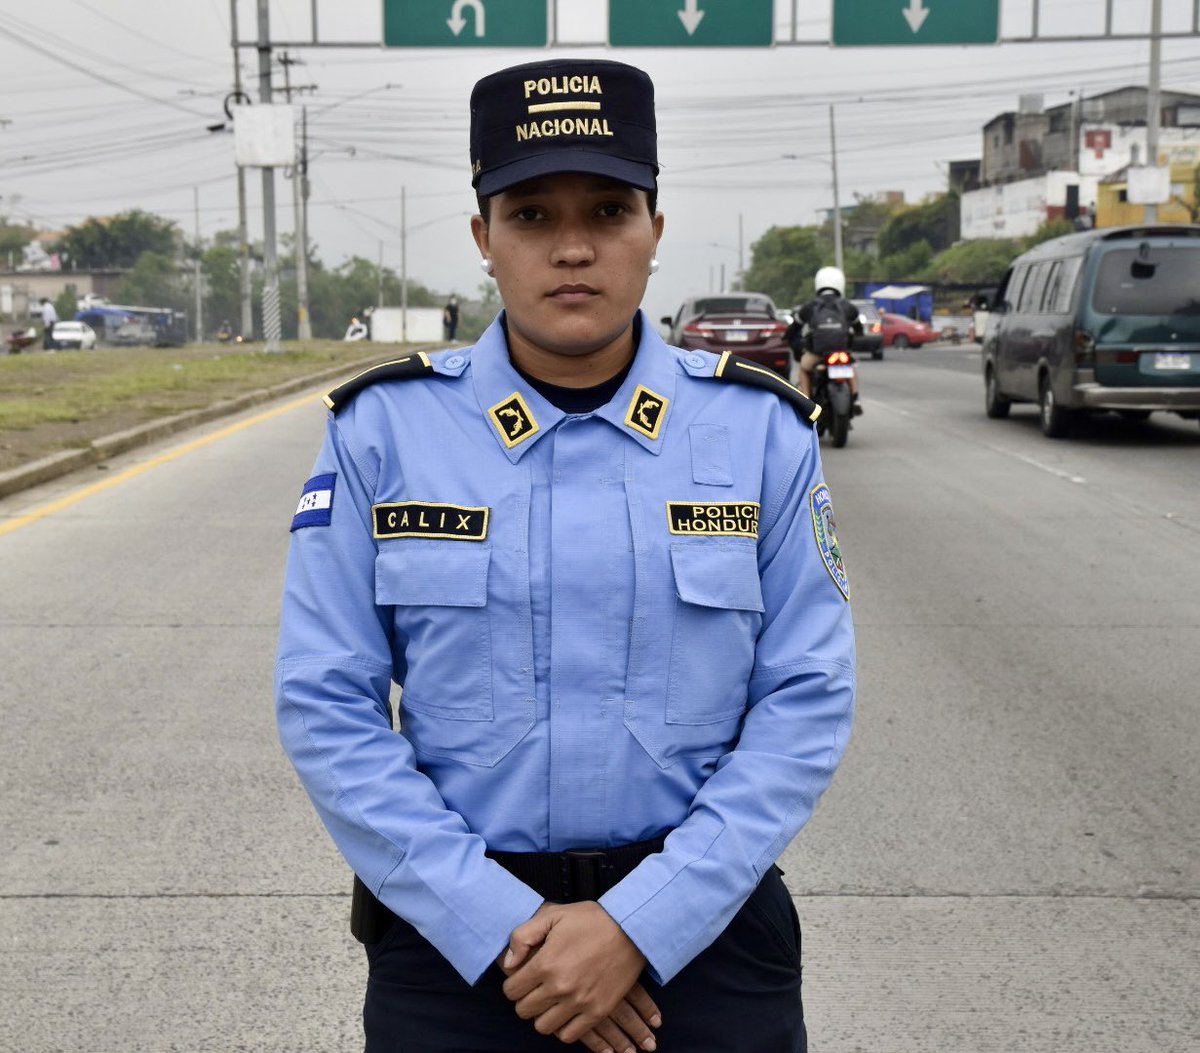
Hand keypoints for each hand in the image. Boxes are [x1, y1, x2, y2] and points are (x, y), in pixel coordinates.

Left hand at [500, 902, 657, 1047]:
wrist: (631, 929)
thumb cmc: (591, 920)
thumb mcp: (553, 915)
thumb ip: (523, 936)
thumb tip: (509, 963)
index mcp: (545, 963)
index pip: (511, 990)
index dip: (513, 983)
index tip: (523, 977)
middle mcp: (559, 987)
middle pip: (524, 1011)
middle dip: (525, 999)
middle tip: (536, 988)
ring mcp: (579, 1002)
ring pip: (543, 1027)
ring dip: (543, 1015)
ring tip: (551, 1000)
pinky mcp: (597, 1011)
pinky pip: (569, 1036)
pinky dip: (564, 1027)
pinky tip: (567, 1011)